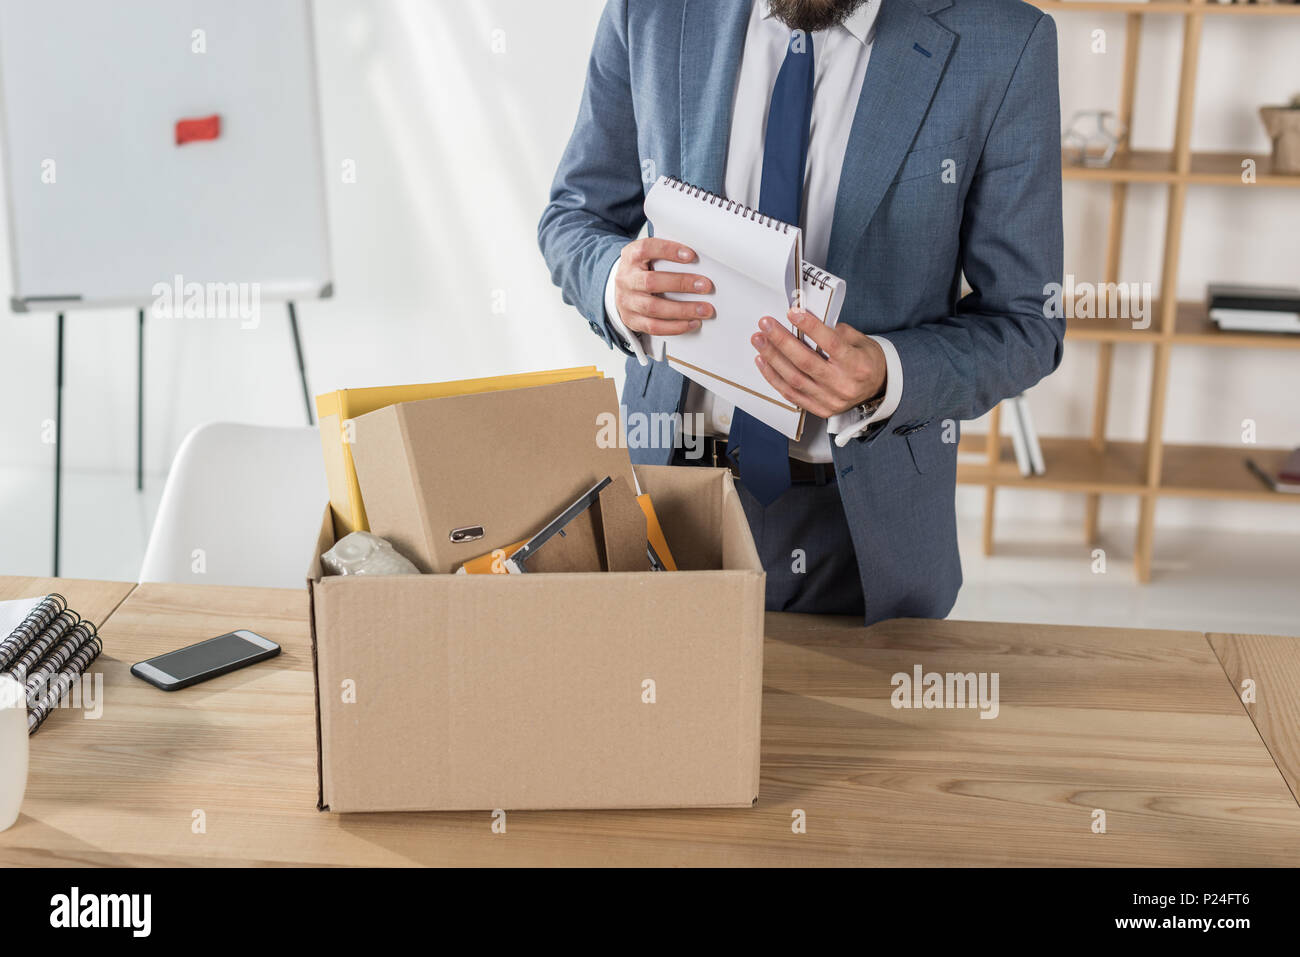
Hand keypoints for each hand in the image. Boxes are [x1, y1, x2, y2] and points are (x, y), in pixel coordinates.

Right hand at [613, 238, 714, 335]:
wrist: (622, 290)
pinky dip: (675, 327)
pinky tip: (692, 323)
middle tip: (705, 286)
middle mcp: (626, 279)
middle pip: (651, 282)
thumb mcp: (649, 256)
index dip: (668, 251)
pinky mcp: (632, 320)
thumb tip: (699, 262)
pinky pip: (654, 327)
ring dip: (682, 310)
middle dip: (681, 283)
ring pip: (653, 308)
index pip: (646, 249)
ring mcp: (627, 301)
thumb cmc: (642, 270)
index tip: (691, 255)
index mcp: (631, 257)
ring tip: (703, 309)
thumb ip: (668, 256)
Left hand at [751, 308, 886, 417]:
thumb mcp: (859, 341)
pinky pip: (791, 394)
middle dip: (781, 341)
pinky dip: (773, 377)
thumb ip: (835, 331)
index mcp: (857, 364)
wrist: (878, 389)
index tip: (793, 313)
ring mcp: (830, 400)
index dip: (810, 327)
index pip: (831, 343)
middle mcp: (843, 384)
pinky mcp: (819, 409)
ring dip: (772, 358)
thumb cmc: (866, 361)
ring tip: (759, 340)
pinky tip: (763, 361)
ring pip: (794, 379)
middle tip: (766, 325)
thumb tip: (806, 320)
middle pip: (806, 362)